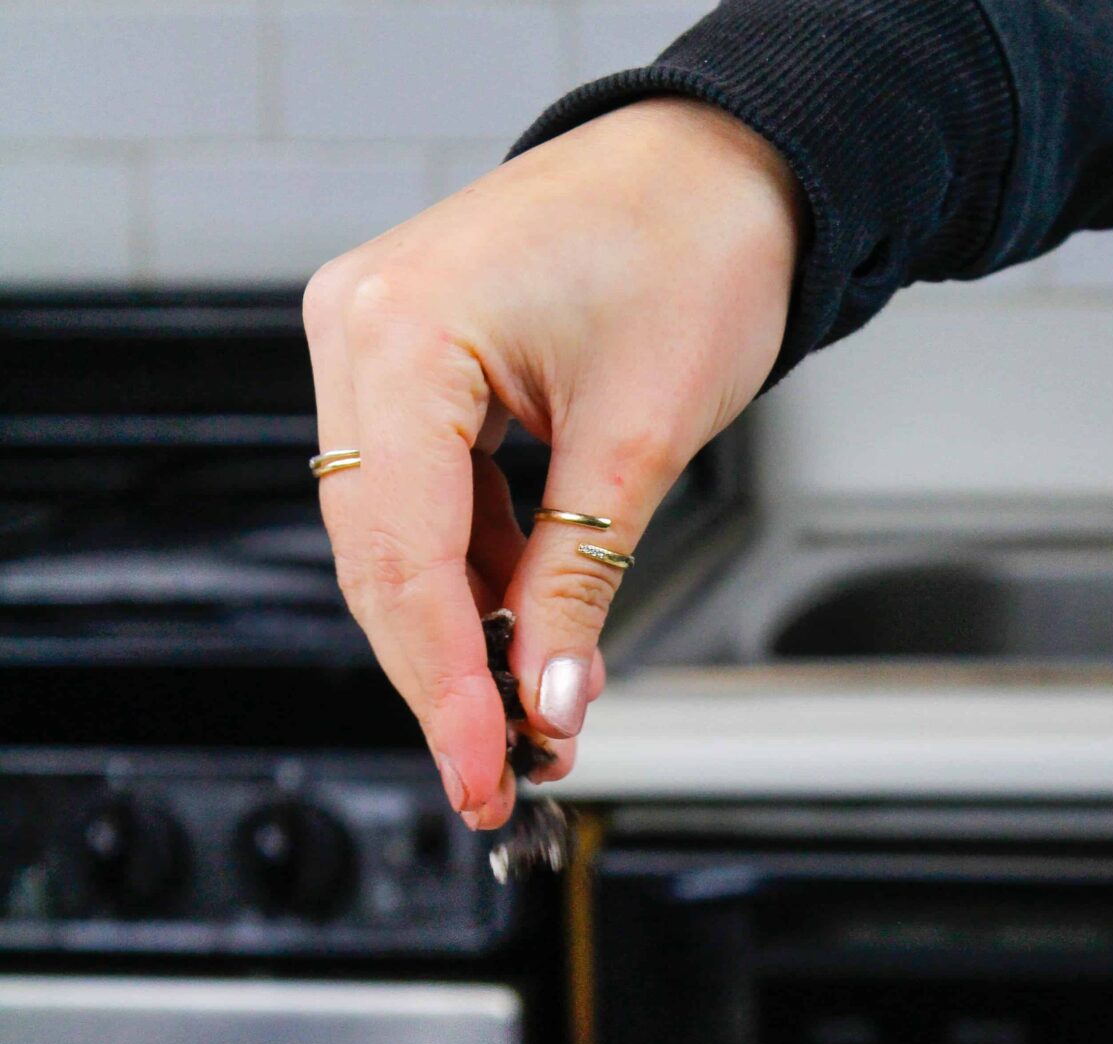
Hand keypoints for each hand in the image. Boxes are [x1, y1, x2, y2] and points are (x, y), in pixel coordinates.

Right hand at [302, 100, 801, 827]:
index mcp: (399, 330)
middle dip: (443, 679)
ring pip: (396, 544)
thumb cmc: (693, 247)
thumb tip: (548, 700)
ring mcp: (376, 349)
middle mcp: (361, 332)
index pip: (401, 552)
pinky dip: (477, 579)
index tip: (480, 770)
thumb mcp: (640, 441)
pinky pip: (427, 505)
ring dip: (463, 638)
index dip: (440, 683)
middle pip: (378, 559)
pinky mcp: (411, 371)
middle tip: (497, 776)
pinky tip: (524, 635)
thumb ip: (578, 583)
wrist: (722, 167)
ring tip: (530, 719)